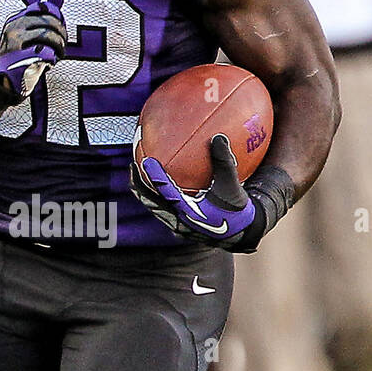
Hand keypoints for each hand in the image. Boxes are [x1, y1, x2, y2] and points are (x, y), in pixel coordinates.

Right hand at [0, 0, 66, 101]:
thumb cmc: (18, 53)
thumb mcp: (25, 31)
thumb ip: (40, 14)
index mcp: (16, 19)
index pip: (43, 9)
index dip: (57, 19)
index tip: (60, 30)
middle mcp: (14, 28)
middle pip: (49, 22)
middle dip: (61, 34)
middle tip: (62, 45)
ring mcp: (16, 43)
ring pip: (49, 37)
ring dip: (59, 47)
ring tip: (58, 55)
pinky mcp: (20, 59)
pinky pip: (46, 53)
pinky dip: (52, 58)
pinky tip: (49, 63)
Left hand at [131, 132, 259, 243]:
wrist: (239, 233)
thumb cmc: (236, 210)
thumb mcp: (233, 186)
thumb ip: (224, 162)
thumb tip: (218, 137)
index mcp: (190, 211)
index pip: (166, 192)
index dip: (154, 177)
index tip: (146, 161)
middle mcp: (179, 220)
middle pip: (151, 201)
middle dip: (139, 184)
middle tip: (132, 164)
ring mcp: (176, 224)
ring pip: (153, 206)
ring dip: (144, 189)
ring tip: (136, 173)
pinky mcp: (177, 225)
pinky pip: (160, 208)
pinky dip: (155, 194)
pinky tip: (153, 182)